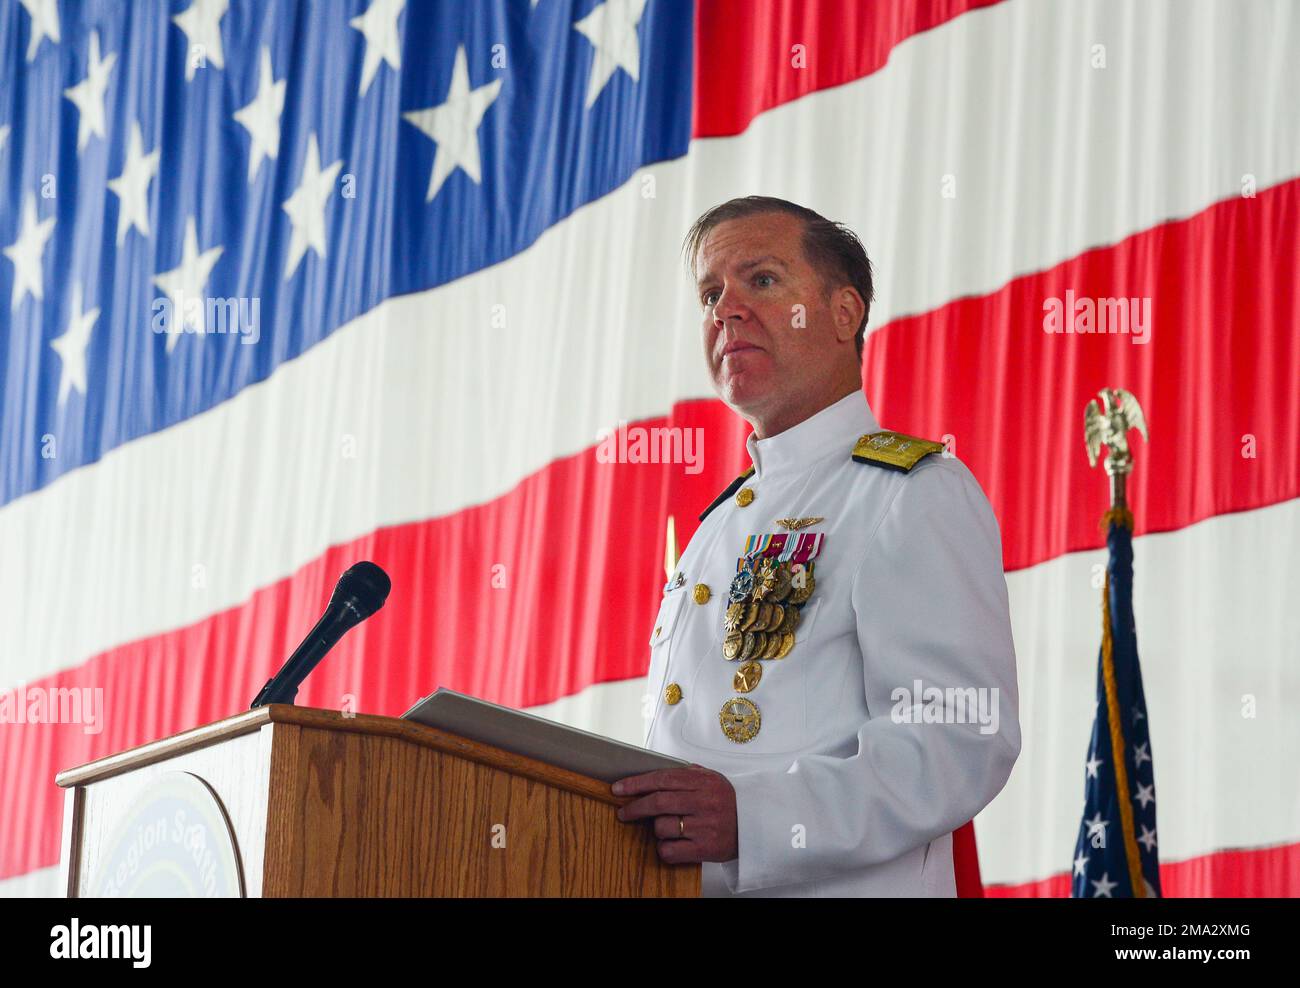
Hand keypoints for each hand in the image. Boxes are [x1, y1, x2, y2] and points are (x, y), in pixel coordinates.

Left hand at [612, 764, 738, 863]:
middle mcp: (704, 803)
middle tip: (623, 811)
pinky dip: (664, 848)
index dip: (637, 783)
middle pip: (658, 802)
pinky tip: (671, 843)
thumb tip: (655, 774)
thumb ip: (687, 774)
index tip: (619, 788)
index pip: (663, 779)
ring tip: (667, 828)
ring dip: (656, 828)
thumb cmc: (730, 802)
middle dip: (635, 807)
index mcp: (704, 782)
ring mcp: (704, 826)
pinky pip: (670, 850)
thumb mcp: (713, 780)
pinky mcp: (705, 849)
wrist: (755, 826)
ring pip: (662, 826)